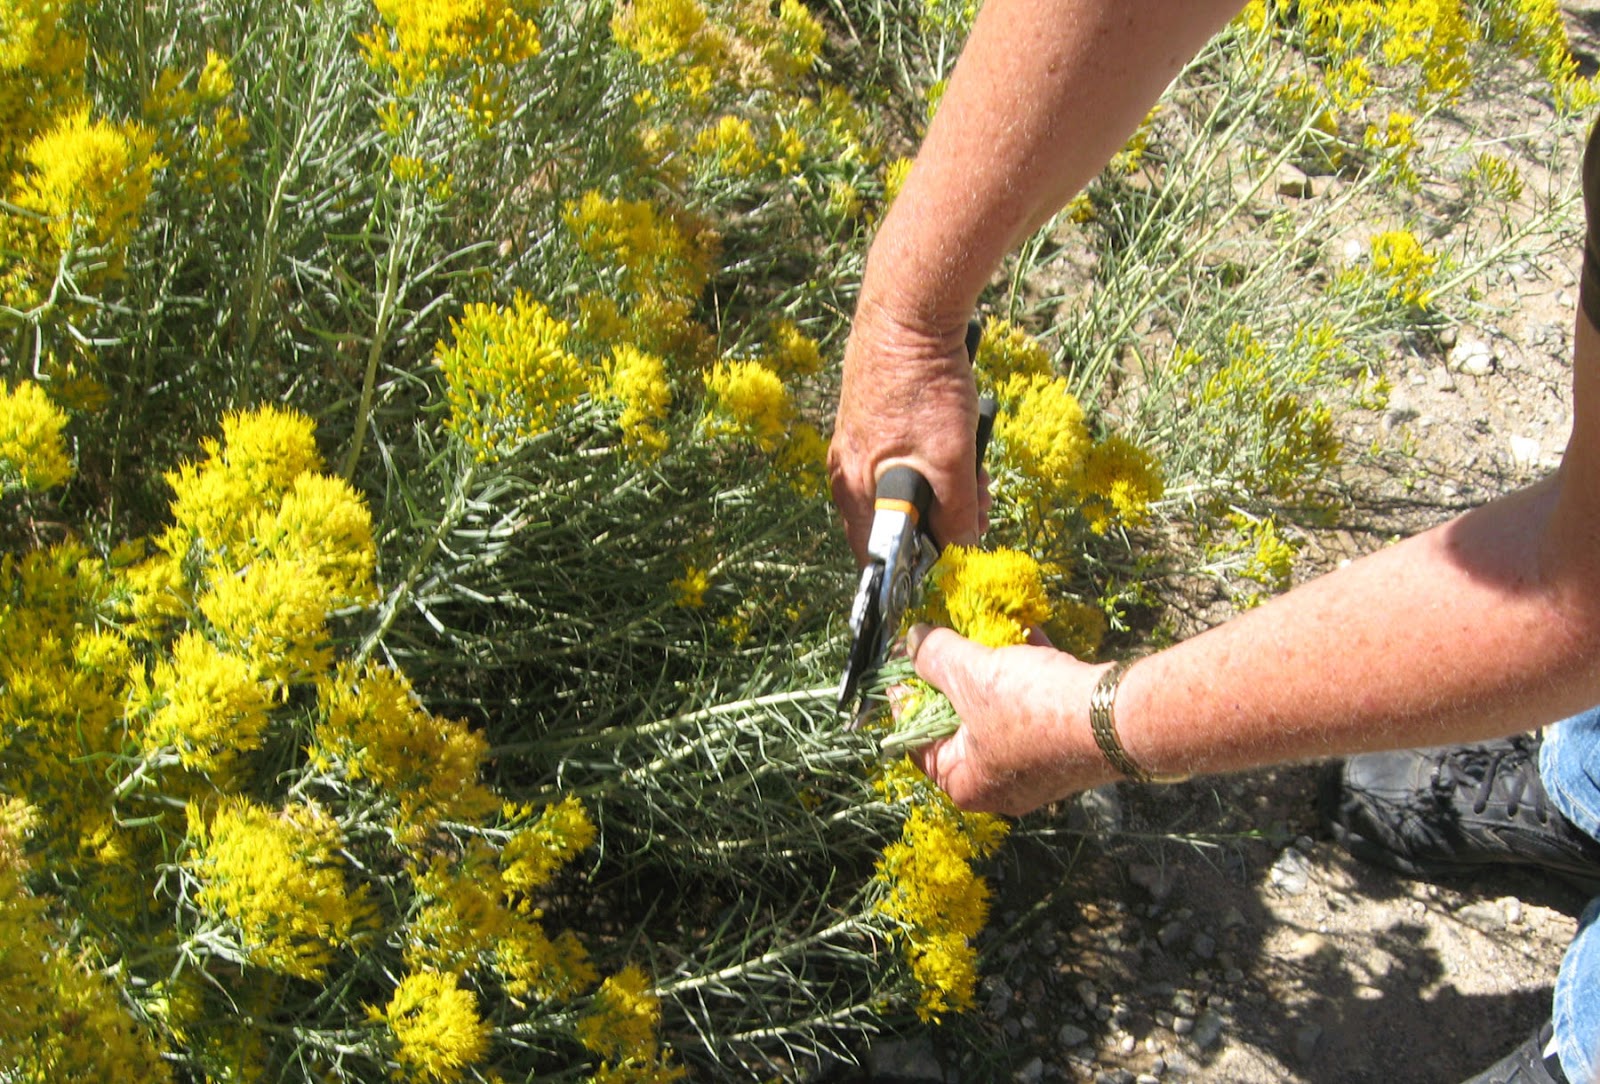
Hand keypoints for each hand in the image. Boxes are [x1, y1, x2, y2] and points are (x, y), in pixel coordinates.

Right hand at [828, 301, 984, 563]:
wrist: (910, 312)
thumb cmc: (923, 386)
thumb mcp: (951, 460)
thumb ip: (956, 512)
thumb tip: (962, 548)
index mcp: (855, 489)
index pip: (876, 555)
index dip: (919, 561)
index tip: (957, 551)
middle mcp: (848, 471)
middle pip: (898, 520)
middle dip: (945, 518)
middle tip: (978, 501)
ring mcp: (860, 442)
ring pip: (908, 487)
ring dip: (947, 486)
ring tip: (976, 466)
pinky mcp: (876, 418)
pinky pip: (907, 456)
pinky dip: (937, 458)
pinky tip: (960, 439)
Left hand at [903, 624, 1116, 814]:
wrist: (1118, 718)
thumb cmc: (1034, 708)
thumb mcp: (972, 674)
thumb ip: (935, 656)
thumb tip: (911, 641)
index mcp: (964, 784)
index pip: (916, 741)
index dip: (908, 696)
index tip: (906, 661)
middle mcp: (998, 788)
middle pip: (959, 728)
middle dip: (954, 680)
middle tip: (944, 645)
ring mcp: (1035, 772)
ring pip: (999, 716)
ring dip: (992, 673)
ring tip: (984, 636)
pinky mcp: (1065, 751)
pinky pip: (1034, 712)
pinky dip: (1027, 678)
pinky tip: (1026, 638)